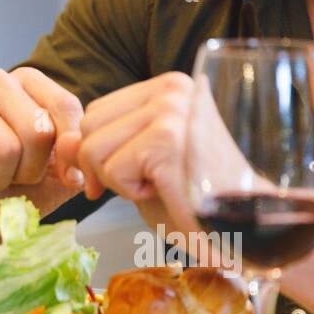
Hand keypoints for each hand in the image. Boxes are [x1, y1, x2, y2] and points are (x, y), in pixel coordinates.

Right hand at [0, 67, 85, 270]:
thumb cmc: (15, 189)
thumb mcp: (60, 174)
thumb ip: (74, 155)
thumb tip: (75, 144)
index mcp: (29, 82)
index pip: (64, 106)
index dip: (68, 150)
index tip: (63, 175)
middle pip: (36, 129)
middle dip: (30, 169)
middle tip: (13, 176)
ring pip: (4, 147)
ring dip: (0, 179)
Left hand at [76, 72, 199, 235]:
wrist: (250, 226)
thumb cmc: (199, 197)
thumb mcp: (144, 160)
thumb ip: (106, 144)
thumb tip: (63, 142)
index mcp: (170, 86)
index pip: (97, 111)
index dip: (96, 151)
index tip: (122, 177)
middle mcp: (172, 90)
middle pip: (89, 127)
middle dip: (102, 168)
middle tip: (146, 185)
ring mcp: (171, 113)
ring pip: (94, 150)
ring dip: (120, 182)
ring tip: (161, 185)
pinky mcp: (167, 144)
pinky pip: (113, 172)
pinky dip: (133, 194)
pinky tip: (168, 193)